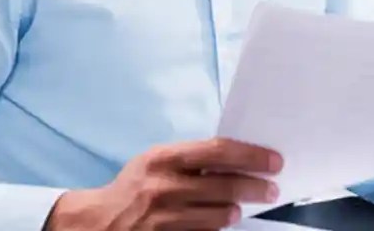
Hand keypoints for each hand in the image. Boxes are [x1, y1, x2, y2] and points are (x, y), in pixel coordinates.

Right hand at [47, 138, 282, 230]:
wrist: (98, 224)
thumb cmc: (135, 188)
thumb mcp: (156, 163)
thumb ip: (190, 160)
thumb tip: (237, 159)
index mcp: (164, 158)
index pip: (218, 151)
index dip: (251, 155)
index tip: (274, 161)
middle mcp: (164, 186)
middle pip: (224, 185)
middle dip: (255, 187)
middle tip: (272, 189)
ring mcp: (165, 217)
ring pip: (219, 216)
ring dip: (236, 211)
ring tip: (241, 208)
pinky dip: (216, 229)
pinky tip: (221, 223)